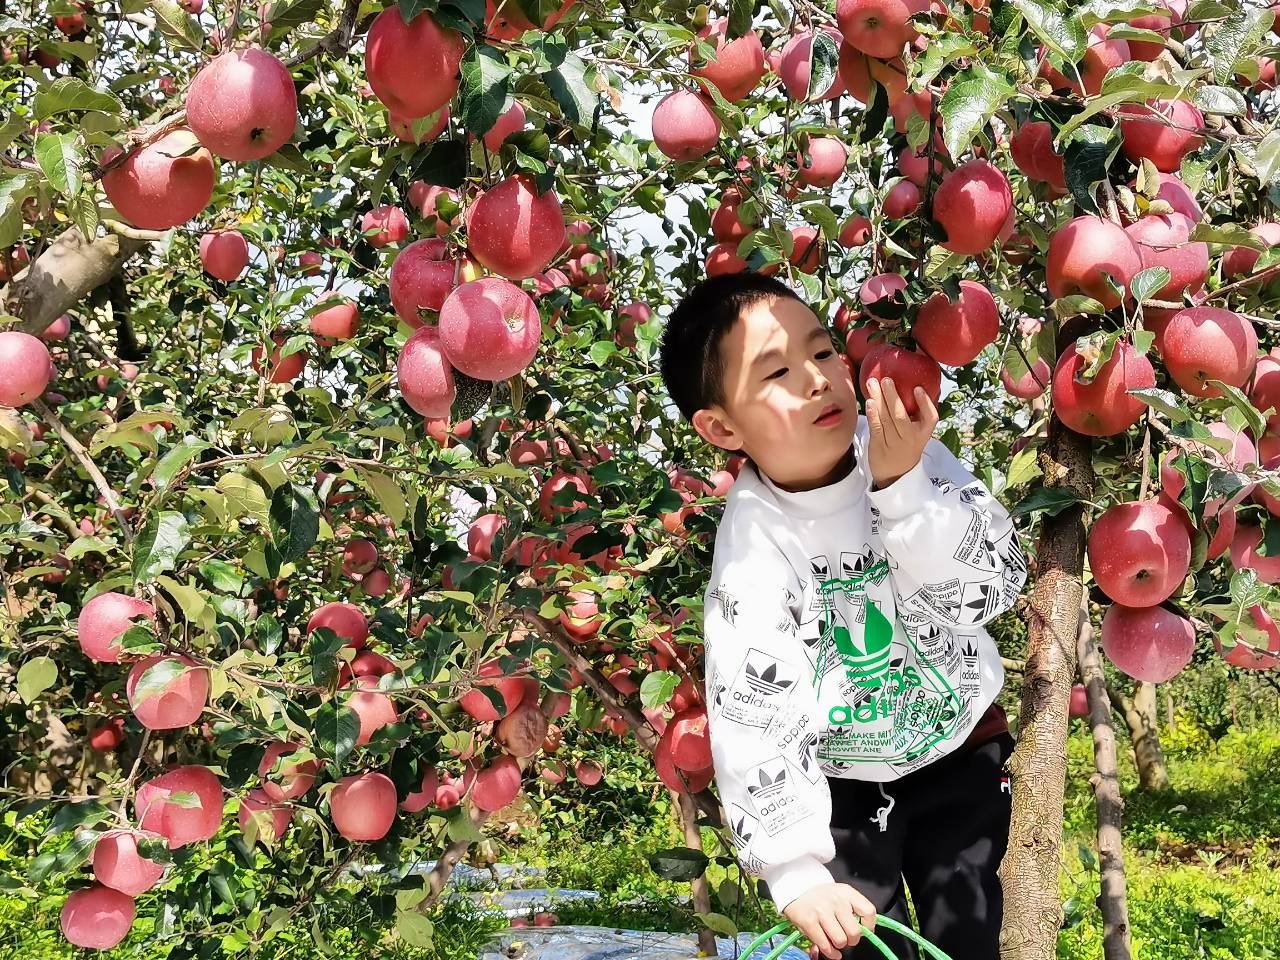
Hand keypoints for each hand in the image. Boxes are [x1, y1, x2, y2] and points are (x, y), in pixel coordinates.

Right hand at [782, 882, 877, 959]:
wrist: (796, 888)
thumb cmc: (822, 895)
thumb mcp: (839, 894)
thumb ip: (852, 909)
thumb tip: (863, 933)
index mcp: (846, 892)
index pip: (868, 911)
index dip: (869, 925)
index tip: (864, 930)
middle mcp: (836, 901)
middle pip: (855, 931)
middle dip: (852, 940)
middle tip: (847, 937)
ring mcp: (821, 911)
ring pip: (840, 941)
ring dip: (839, 945)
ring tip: (836, 941)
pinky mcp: (809, 922)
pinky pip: (825, 945)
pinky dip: (830, 953)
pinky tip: (830, 951)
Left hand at [865, 376, 938, 490]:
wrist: (895, 475)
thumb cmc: (907, 446)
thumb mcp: (919, 433)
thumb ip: (919, 413)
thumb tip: (922, 385)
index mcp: (923, 433)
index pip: (931, 418)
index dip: (925, 403)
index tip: (918, 388)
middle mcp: (910, 438)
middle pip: (901, 416)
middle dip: (893, 396)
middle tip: (886, 379)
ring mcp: (893, 443)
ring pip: (886, 419)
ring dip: (878, 400)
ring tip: (872, 384)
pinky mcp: (879, 446)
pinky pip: (876, 428)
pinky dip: (872, 414)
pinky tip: (869, 402)